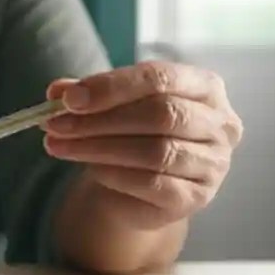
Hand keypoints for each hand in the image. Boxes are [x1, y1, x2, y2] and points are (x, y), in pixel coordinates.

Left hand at [41, 61, 242, 229]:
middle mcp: (220, 123)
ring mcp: (214, 163)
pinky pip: (154, 184)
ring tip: (60, 146)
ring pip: (156, 151)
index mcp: (205, 86)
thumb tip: (57, 91)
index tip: (68, 99)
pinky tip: (90, 170)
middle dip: (100, 120)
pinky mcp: (198, 197)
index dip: (112, 87)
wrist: (141, 189)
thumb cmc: (133, 134)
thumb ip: (87, 95)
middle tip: (55, 125)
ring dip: (99, 148)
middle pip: (160, 114)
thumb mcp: (110, 106)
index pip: (161, 77)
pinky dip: (115, 175)